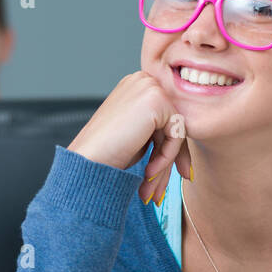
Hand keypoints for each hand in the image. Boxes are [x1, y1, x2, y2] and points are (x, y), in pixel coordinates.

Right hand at [65, 71, 192, 203]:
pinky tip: (149, 172)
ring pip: (176, 131)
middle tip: (160, 191)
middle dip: (168, 160)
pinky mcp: (156, 100)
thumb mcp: (136, 136)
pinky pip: (177, 134)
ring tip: (152, 191)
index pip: (165, 117)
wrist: (86, 161)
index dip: (169, 148)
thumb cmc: (104, 153)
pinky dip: (166, 157)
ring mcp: (150, 87)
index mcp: (136, 85)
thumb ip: (158, 130)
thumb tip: (185, 146)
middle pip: (172, 123)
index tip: (174, 174)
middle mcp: (143, 80)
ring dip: (166, 165)